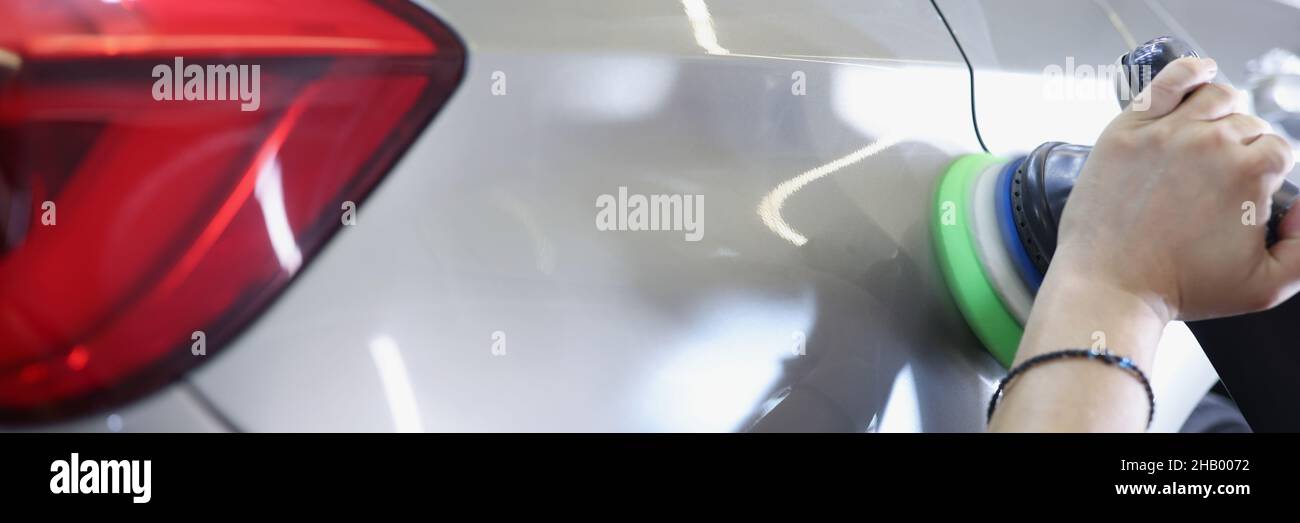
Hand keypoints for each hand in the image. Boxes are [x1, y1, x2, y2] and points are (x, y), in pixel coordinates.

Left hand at [1052, 57, 1297, 321]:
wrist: (1111, 285)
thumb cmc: (1180, 287)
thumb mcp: (1265, 285)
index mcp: (1249, 171)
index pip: (1278, 151)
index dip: (1267, 170)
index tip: (1248, 187)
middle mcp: (1211, 142)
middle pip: (1247, 125)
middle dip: (1243, 147)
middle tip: (1219, 177)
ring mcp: (1167, 131)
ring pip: (1216, 98)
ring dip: (1224, 112)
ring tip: (1214, 134)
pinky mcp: (1128, 129)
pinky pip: (1167, 81)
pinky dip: (1190, 70)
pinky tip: (1201, 72)